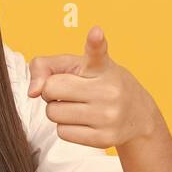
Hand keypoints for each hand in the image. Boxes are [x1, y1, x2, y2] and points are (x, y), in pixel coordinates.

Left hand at [27, 26, 158, 148]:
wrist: (137, 115)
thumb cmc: (100, 84)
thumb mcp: (79, 66)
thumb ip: (46, 66)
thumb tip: (33, 92)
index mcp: (103, 67)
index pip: (97, 53)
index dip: (95, 42)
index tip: (96, 33)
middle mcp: (109, 90)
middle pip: (51, 90)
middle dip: (52, 92)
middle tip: (70, 92)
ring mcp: (108, 116)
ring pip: (53, 114)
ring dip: (57, 111)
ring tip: (78, 106)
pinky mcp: (104, 139)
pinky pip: (62, 133)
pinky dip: (65, 127)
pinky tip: (83, 121)